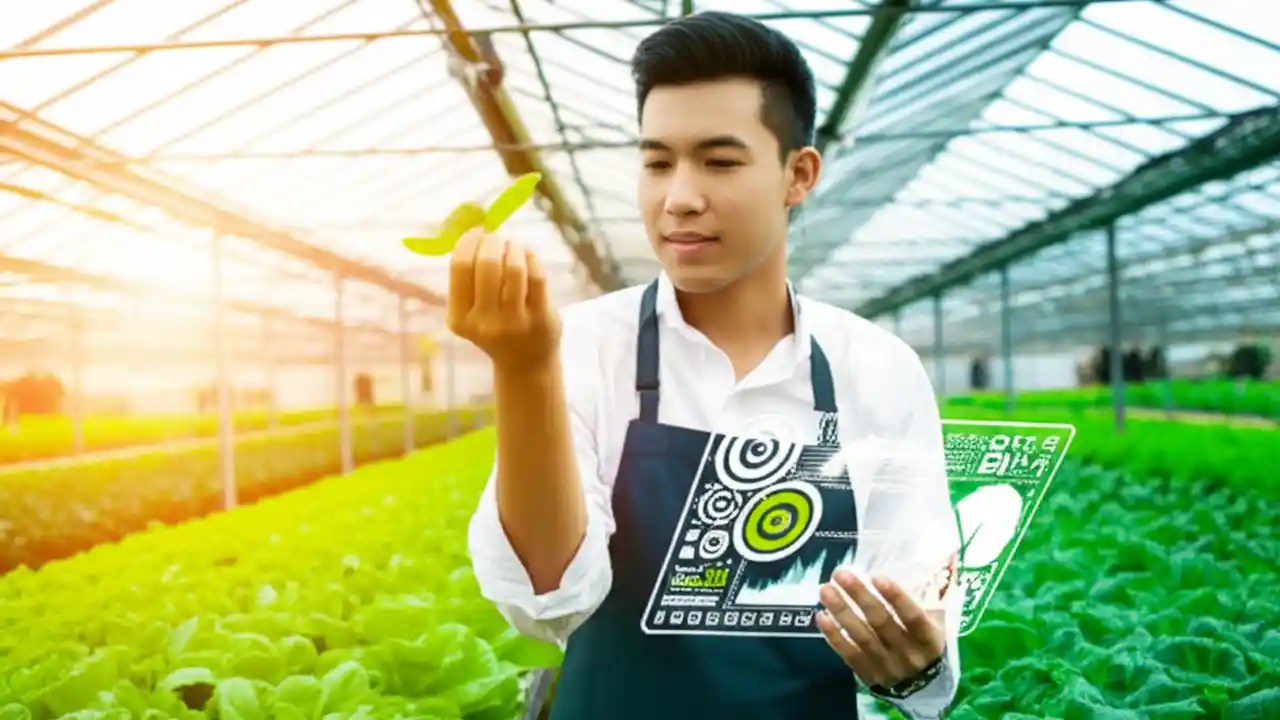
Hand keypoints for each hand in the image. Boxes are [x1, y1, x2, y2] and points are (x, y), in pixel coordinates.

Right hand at [447, 227, 560, 370]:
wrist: (526, 364)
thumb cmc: (495, 327)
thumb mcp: (472, 311)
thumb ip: (469, 277)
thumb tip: (474, 229)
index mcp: (460, 319)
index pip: (460, 267)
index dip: (468, 241)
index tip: (477, 232)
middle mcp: (485, 323)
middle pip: (487, 265)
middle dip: (493, 241)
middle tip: (497, 237)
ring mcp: (515, 323)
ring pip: (515, 268)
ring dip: (514, 247)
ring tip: (513, 245)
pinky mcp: (541, 319)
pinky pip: (537, 276)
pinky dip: (531, 257)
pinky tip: (527, 255)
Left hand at [816, 568, 945, 689]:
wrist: (923, 688)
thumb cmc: (923, 642)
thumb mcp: (933, 623)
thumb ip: (920, 601)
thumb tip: (897, 567)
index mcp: (929, 639)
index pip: (913, 617)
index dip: (896, 598)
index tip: (876, 576)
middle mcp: (909, 655)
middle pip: (881, 623)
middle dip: (860, 596)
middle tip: (840, 574)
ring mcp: (888, 668)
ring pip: (862, 638)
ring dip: (842, 612)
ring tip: (825, 590)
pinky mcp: (870, 677)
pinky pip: (850, 655)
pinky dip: (834, 636)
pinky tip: (822, 617)